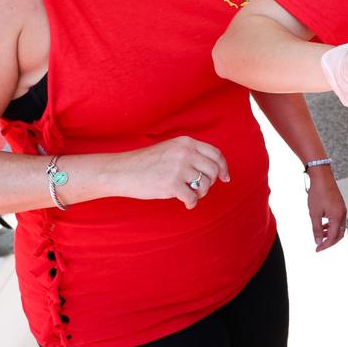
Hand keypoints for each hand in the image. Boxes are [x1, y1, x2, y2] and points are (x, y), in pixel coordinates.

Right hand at [109, 136, 229, 208]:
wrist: (122, 171)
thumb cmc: (145, 163)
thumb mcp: (170, 149)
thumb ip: (190, 154)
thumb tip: (213, 169)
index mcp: (186, 142)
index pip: (215, 153)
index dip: (223, 167)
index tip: (226, 177)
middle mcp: (185, 153)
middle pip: (213, 170)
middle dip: (211, 182)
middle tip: (201, 189)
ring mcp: (179, 168)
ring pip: (205, 185)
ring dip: (200, 193)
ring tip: (190, 195)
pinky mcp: (172, 184)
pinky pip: (193, 198)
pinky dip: (192, 203)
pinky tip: (186, 204)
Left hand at [307, 172, 346, 250]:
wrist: (322, 176)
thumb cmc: (318, 193)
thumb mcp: (314, 213)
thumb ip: (317, 229)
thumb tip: (318, 241)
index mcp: (337, 217)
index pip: (333, 237)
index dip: (325, 245)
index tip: (317, 249)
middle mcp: (343, 214)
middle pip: (339, 234)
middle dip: (330, 242)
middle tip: (320, 245)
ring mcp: (342, 209)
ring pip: (339, 227)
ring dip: (330, 233)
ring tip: (320, 235)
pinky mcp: (340, 205)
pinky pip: (338, 220)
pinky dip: (331, 226)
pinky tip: (323, 224)